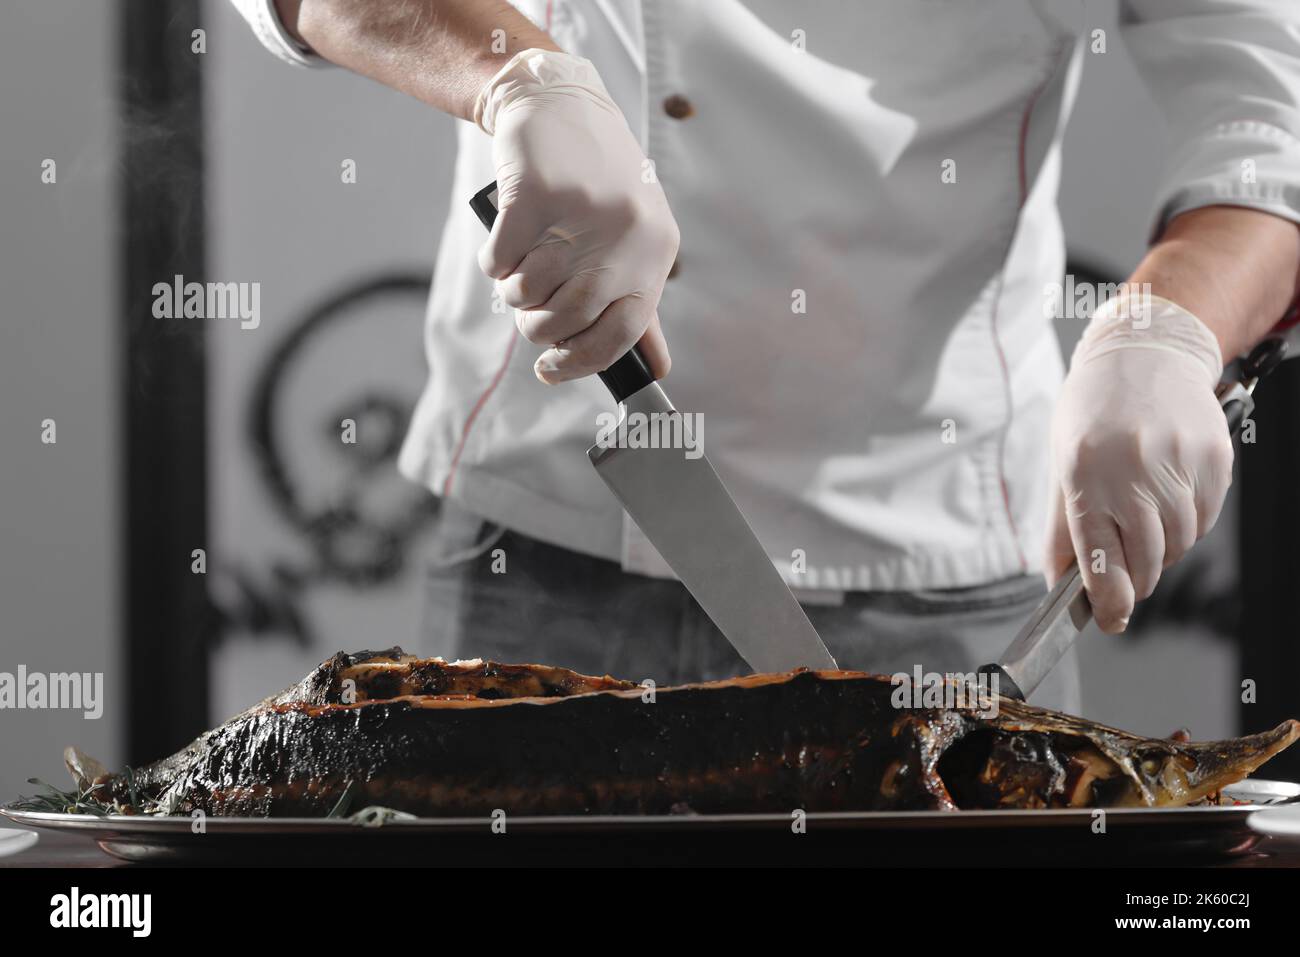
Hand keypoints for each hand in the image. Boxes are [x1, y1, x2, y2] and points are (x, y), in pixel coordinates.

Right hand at [474, 50, 679, 383]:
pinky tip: (505, 239)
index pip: (623, 335)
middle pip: (569, 320)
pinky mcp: (534, 195)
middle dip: (538, 330)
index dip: (581, 363)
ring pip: (528, 294)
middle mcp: (624, 234)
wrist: (558, 102)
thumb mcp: (634, 237)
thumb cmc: (596, 180)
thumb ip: (639, 301)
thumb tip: (655, 369)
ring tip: (520, 269)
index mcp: (655, 251)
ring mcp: (579, 214)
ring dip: (513, 293)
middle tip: (528, 316)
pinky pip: (499, 262)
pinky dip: (493, 261)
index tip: (551, 369)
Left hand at [1045, 295, 1232, 632]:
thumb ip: (1063, 529)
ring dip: (1162, 548)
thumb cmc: (1092, 413)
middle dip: (1136, 578)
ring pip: (1180, 544)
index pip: (1100, 562)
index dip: (1108, 602)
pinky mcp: (1215, 458)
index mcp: (1085, 475)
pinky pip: (1205, 518)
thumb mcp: (1062, 465)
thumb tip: (1060, 584)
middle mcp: (1134, 471)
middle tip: (1126, 572)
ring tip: (1144, 516)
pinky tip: (1169, 495)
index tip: (1110, 620)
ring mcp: (1180, 464)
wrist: (1144, 354)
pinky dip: (1187, 522)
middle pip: (1147, 562)